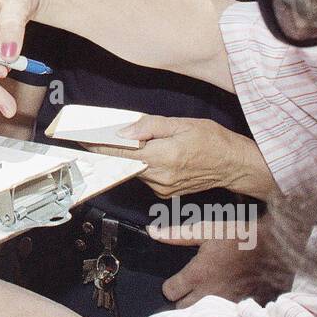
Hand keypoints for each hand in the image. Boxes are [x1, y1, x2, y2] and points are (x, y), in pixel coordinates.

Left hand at [85, 115, 275, 199]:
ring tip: (135, 142)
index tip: (83, 140)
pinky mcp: (165, 193)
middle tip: (96, 137)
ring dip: (129, 156)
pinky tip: (152, 153)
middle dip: (111, 149)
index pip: (121, 152)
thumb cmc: (212, 140)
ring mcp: (162, 188)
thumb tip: (123, 131)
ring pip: (134, 169)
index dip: (99, 145)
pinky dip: (142, 164)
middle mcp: (159, 177)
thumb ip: (150, 126)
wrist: (234, 165)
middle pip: (124, 162)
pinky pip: (145, 175)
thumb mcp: (182, 124)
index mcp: (162, 157)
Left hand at [150, 220, 277, 308]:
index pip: (170, 291)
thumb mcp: (208, 231)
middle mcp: (210, 295)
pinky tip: (226, 302)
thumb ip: (178, 235)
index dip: (171, 285)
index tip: (178, 280)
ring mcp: (227, 306)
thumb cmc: (239, 236)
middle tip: (191, 290)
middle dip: (183, 301)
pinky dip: (224, 314)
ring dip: (201, 310)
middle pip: (182, 310)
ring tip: (207, 297)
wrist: (277, 248)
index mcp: (198, 275)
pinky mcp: (243, 311)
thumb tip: (152, 232)